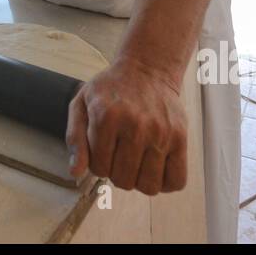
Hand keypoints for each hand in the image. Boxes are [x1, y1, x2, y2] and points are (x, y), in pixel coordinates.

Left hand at [66, 56, 187, 195]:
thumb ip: (75, 138)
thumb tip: (75, 173)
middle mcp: (135, 126)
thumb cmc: (112, 89)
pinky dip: (165, 183)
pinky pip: (176, 180)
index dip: (98, 164)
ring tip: (138, 161)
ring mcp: (160, 133)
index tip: (103, 150)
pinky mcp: (180, 137)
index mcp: (106, 117)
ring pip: (148, 186)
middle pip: (123, 180)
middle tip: (120, 154)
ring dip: (140, 180)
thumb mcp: (82, 103)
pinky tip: (156, 167)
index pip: (99, 168)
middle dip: (117, 172)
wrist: (147, 68)